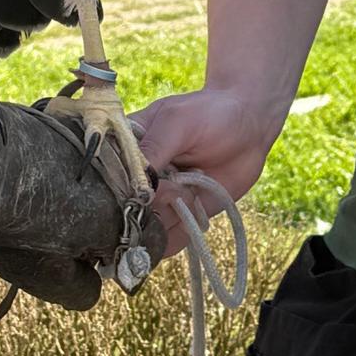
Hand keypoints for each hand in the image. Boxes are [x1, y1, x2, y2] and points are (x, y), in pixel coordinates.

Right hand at [131, 88, 279, 256]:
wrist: (250, 128)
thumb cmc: (210, 114)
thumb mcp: (178, 122)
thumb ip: (154, 148)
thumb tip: (134, 184)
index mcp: (126, 148)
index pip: (104, 175)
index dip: (115, 187)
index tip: (139, 187)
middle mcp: (138, 177)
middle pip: (122, 207)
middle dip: (147, 207)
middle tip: (177, 189)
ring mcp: (159, 199)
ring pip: (145, 227)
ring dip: (167, 218)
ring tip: (192, 194)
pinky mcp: (181, 216)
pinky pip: (168, 241)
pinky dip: (178, 236)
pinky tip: (194, 212)